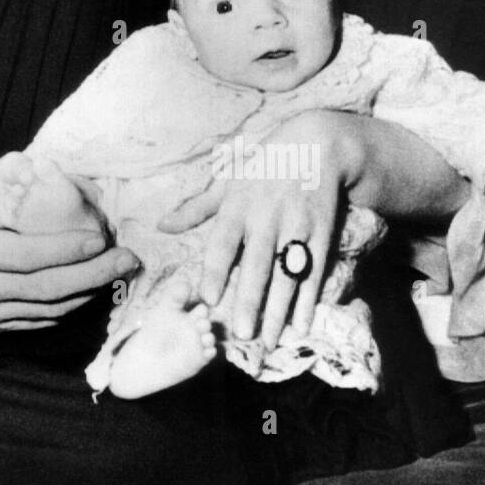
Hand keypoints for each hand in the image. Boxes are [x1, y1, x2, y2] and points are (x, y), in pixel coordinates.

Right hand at [0, 158, 136, 330]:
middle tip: (128, 261)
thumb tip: (46, 199)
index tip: (101, 237)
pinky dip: (63, 312)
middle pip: (47, 288)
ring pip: (46, 310)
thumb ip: (2, 206)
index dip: (69, 248)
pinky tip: (83, 297)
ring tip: (115, 277)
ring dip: (86, 295)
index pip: (29, 254)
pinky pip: (34, 324)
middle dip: (94, 275)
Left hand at [158, 111, 350, 348]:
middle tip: (242, 333)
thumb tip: (162, 226)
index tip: (208, 299)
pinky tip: (302, 324)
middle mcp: (266, 216)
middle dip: (250, 299)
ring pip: (287, 273)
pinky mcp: (322, 231)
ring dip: (279, 308)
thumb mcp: (228, 180)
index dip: (216, 271)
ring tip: (270, 340)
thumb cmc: (264, 164)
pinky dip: (309, 299)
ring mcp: (296, 225)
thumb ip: (196, 208)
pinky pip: (314, 270)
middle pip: (257, 263)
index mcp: (238, 205)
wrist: (316, 144)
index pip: (224, 242)